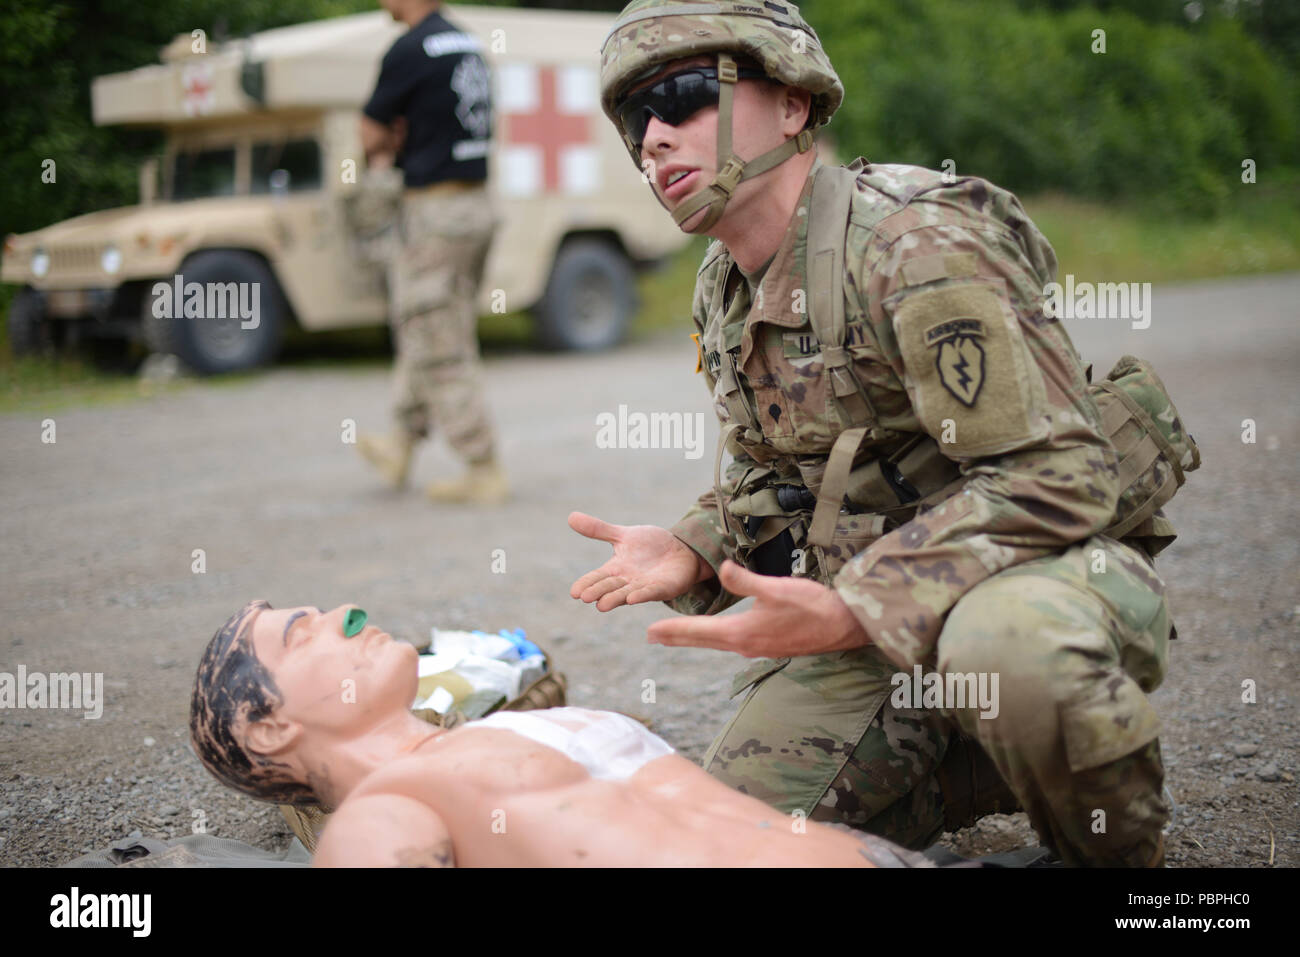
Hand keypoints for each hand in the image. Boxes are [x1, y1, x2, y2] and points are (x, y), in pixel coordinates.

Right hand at [568, 511, 708, 610]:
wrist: (680, 550)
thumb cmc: (649, 546)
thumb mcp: (623, 535)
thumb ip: (599, 530)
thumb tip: (570, 516)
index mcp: (616, 569)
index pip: (597, 577)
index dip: (586, 584)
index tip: (574, 592)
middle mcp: (628, 581)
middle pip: (609, 587)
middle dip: (598, 592)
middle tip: (585, 597)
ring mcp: (645, 586)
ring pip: (627, 593)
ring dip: (615, 599)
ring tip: (602, 605)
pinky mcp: (663, 588)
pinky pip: (651, 592)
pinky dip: (642, 595)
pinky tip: (632, 598)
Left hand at [646, 560, 869, 657]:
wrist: (846, 625)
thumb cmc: (813, 607)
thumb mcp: (776, 588)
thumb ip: (745, 581)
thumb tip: (719, 568)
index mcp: (742, 633)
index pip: (698, 630)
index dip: (673, 630)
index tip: (650, 633)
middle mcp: (746, 644)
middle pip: (703, 640)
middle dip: (678, 637)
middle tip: (653, 637)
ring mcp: (759, 647)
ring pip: (718, 642)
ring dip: (696, 638)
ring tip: (678, 636)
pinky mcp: (771, 644)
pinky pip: (734, 642)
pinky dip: (716, 638)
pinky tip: (720, 635)